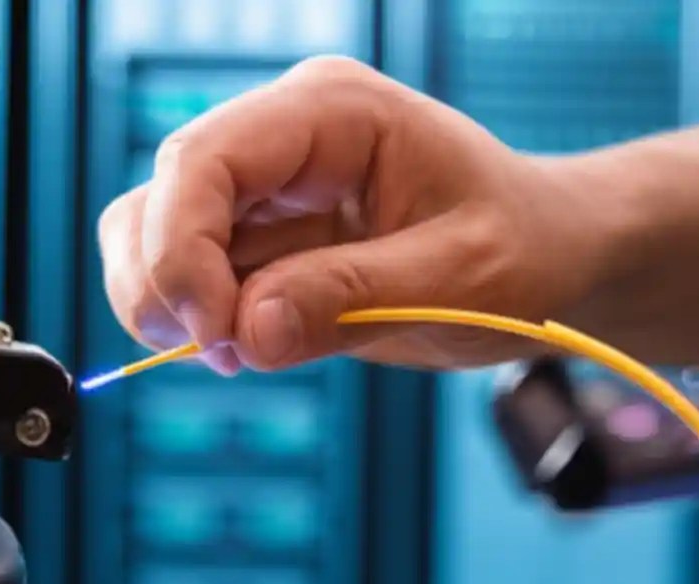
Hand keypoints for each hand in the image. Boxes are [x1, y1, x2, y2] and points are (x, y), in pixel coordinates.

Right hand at [98, 56, 617, 371]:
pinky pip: (186, 273)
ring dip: (167, 304)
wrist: (547, 259)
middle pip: (161, 198)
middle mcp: (283, 137)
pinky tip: (244, 346)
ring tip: (237, 354)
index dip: (183, 251)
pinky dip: (191, 319)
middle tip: (227, 356)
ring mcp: (265, 188)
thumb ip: (353, 299)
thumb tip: (248, 333)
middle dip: (169, 285)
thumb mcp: (460, 279)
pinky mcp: (261, 240)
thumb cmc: (524, 249)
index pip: (204, 159)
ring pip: (152, 234)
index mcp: (331, 113)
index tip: (217, 336)